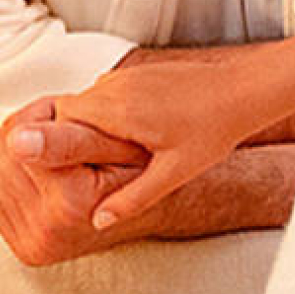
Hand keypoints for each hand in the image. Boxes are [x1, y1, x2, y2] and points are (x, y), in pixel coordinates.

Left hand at [0, 98, 147, 265]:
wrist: (152, 209)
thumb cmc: (139, 167)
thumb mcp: (115, 141)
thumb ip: (67, 137)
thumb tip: (15, 140)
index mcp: (72, 200)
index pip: (16, 138)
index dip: (39, 116)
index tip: (64, 115)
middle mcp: (50, 228)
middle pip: (0, 155)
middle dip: (25, 134)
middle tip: (61, 133)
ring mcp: (36, 243)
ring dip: (18, 156)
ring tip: (55, 155)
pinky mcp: (28, 250)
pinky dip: (12, 179)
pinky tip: (43, 176)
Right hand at [51, 56, 264, 228]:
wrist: (242, 92)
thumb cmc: (212, 128)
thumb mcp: (172, 173)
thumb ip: (132, 198)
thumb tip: (100, 220)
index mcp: (117, 109)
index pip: (60, 119)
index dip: (52, 141)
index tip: (54, 163)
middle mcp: (118, 86)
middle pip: (69, 108)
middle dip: (67, 134)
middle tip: (76, 164)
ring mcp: (129, 76)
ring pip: (88, 98)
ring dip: (88, 123)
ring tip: (103, 152)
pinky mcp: (142, 73)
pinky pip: (108, 91)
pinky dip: (106, 111)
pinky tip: (127, 133)